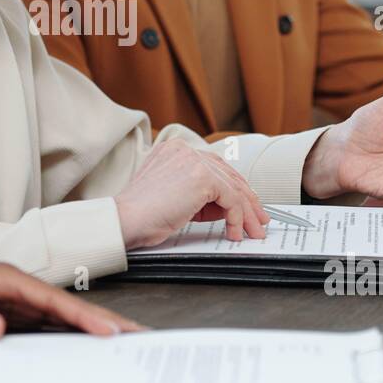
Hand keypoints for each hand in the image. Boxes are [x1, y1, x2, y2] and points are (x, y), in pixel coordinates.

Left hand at [0, 260, 145, 338]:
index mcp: (9, 278)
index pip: (55, 300)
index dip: (83, 316)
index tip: (109, 330)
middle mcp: (20, 290)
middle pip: (68, 308)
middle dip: (103, 321)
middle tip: (136, 334)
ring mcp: (19, 304)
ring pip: (63, 319)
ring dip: (91, 331)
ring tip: (123, 343)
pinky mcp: (14, 318)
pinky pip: (47, 329)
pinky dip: (69, 338)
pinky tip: (86, 350)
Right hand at [115, 139, 268, 248]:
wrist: (124, 221)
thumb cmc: (141, 215)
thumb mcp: (174, 198)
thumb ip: (200, 197)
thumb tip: (228, 208)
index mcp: (175, 149)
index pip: (215, 167)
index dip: (234, 188)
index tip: (245, 206)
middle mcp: (185, 149)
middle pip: (228, 175)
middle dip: (247, 201)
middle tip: (258, 219)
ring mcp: (193, 161)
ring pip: (234, 187)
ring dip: (247, 213)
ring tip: (253, 230)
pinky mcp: (202, 177)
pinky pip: (231, 199)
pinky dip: (237, 218)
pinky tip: (234, 232)